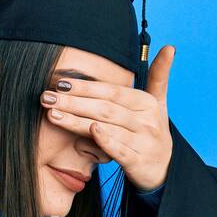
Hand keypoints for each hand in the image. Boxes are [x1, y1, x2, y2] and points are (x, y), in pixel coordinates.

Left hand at [40, 45, 175, 191]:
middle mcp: (147, 121)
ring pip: (106, 127)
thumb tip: (170, 47)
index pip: (112, 92)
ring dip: (77, 120)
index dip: (85, 86)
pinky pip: (120, 150)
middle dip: (73, 101)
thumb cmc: (151, 131)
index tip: (60, 82)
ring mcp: (144, 142)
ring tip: (52, 113)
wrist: (165, 169)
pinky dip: (105, 141)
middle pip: (105, 108)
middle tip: (46, 97)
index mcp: (147, 103)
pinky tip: (89, 131)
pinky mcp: (139, 162)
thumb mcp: (158, 103)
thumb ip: (159, 76)